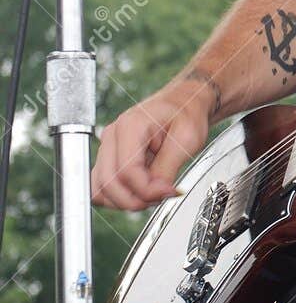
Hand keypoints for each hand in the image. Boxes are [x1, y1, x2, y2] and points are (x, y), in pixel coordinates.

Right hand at [91, 78, 215, 211]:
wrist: (184, 102)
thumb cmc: (186, 113)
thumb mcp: (188, 139)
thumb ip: (168, 168)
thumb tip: (157, 193)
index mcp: (130, 126)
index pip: (127, 171)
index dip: (147, 190)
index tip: (169, 191)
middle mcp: (112, 135)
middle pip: (108, 183)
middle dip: (136, 199)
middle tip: (161, 196)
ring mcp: (107, 146)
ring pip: (100, 189)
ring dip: (125, 200)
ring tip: (151, 194)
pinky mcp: (109, 157)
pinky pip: (102, 186)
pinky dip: (119, 196)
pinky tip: (140, 191)